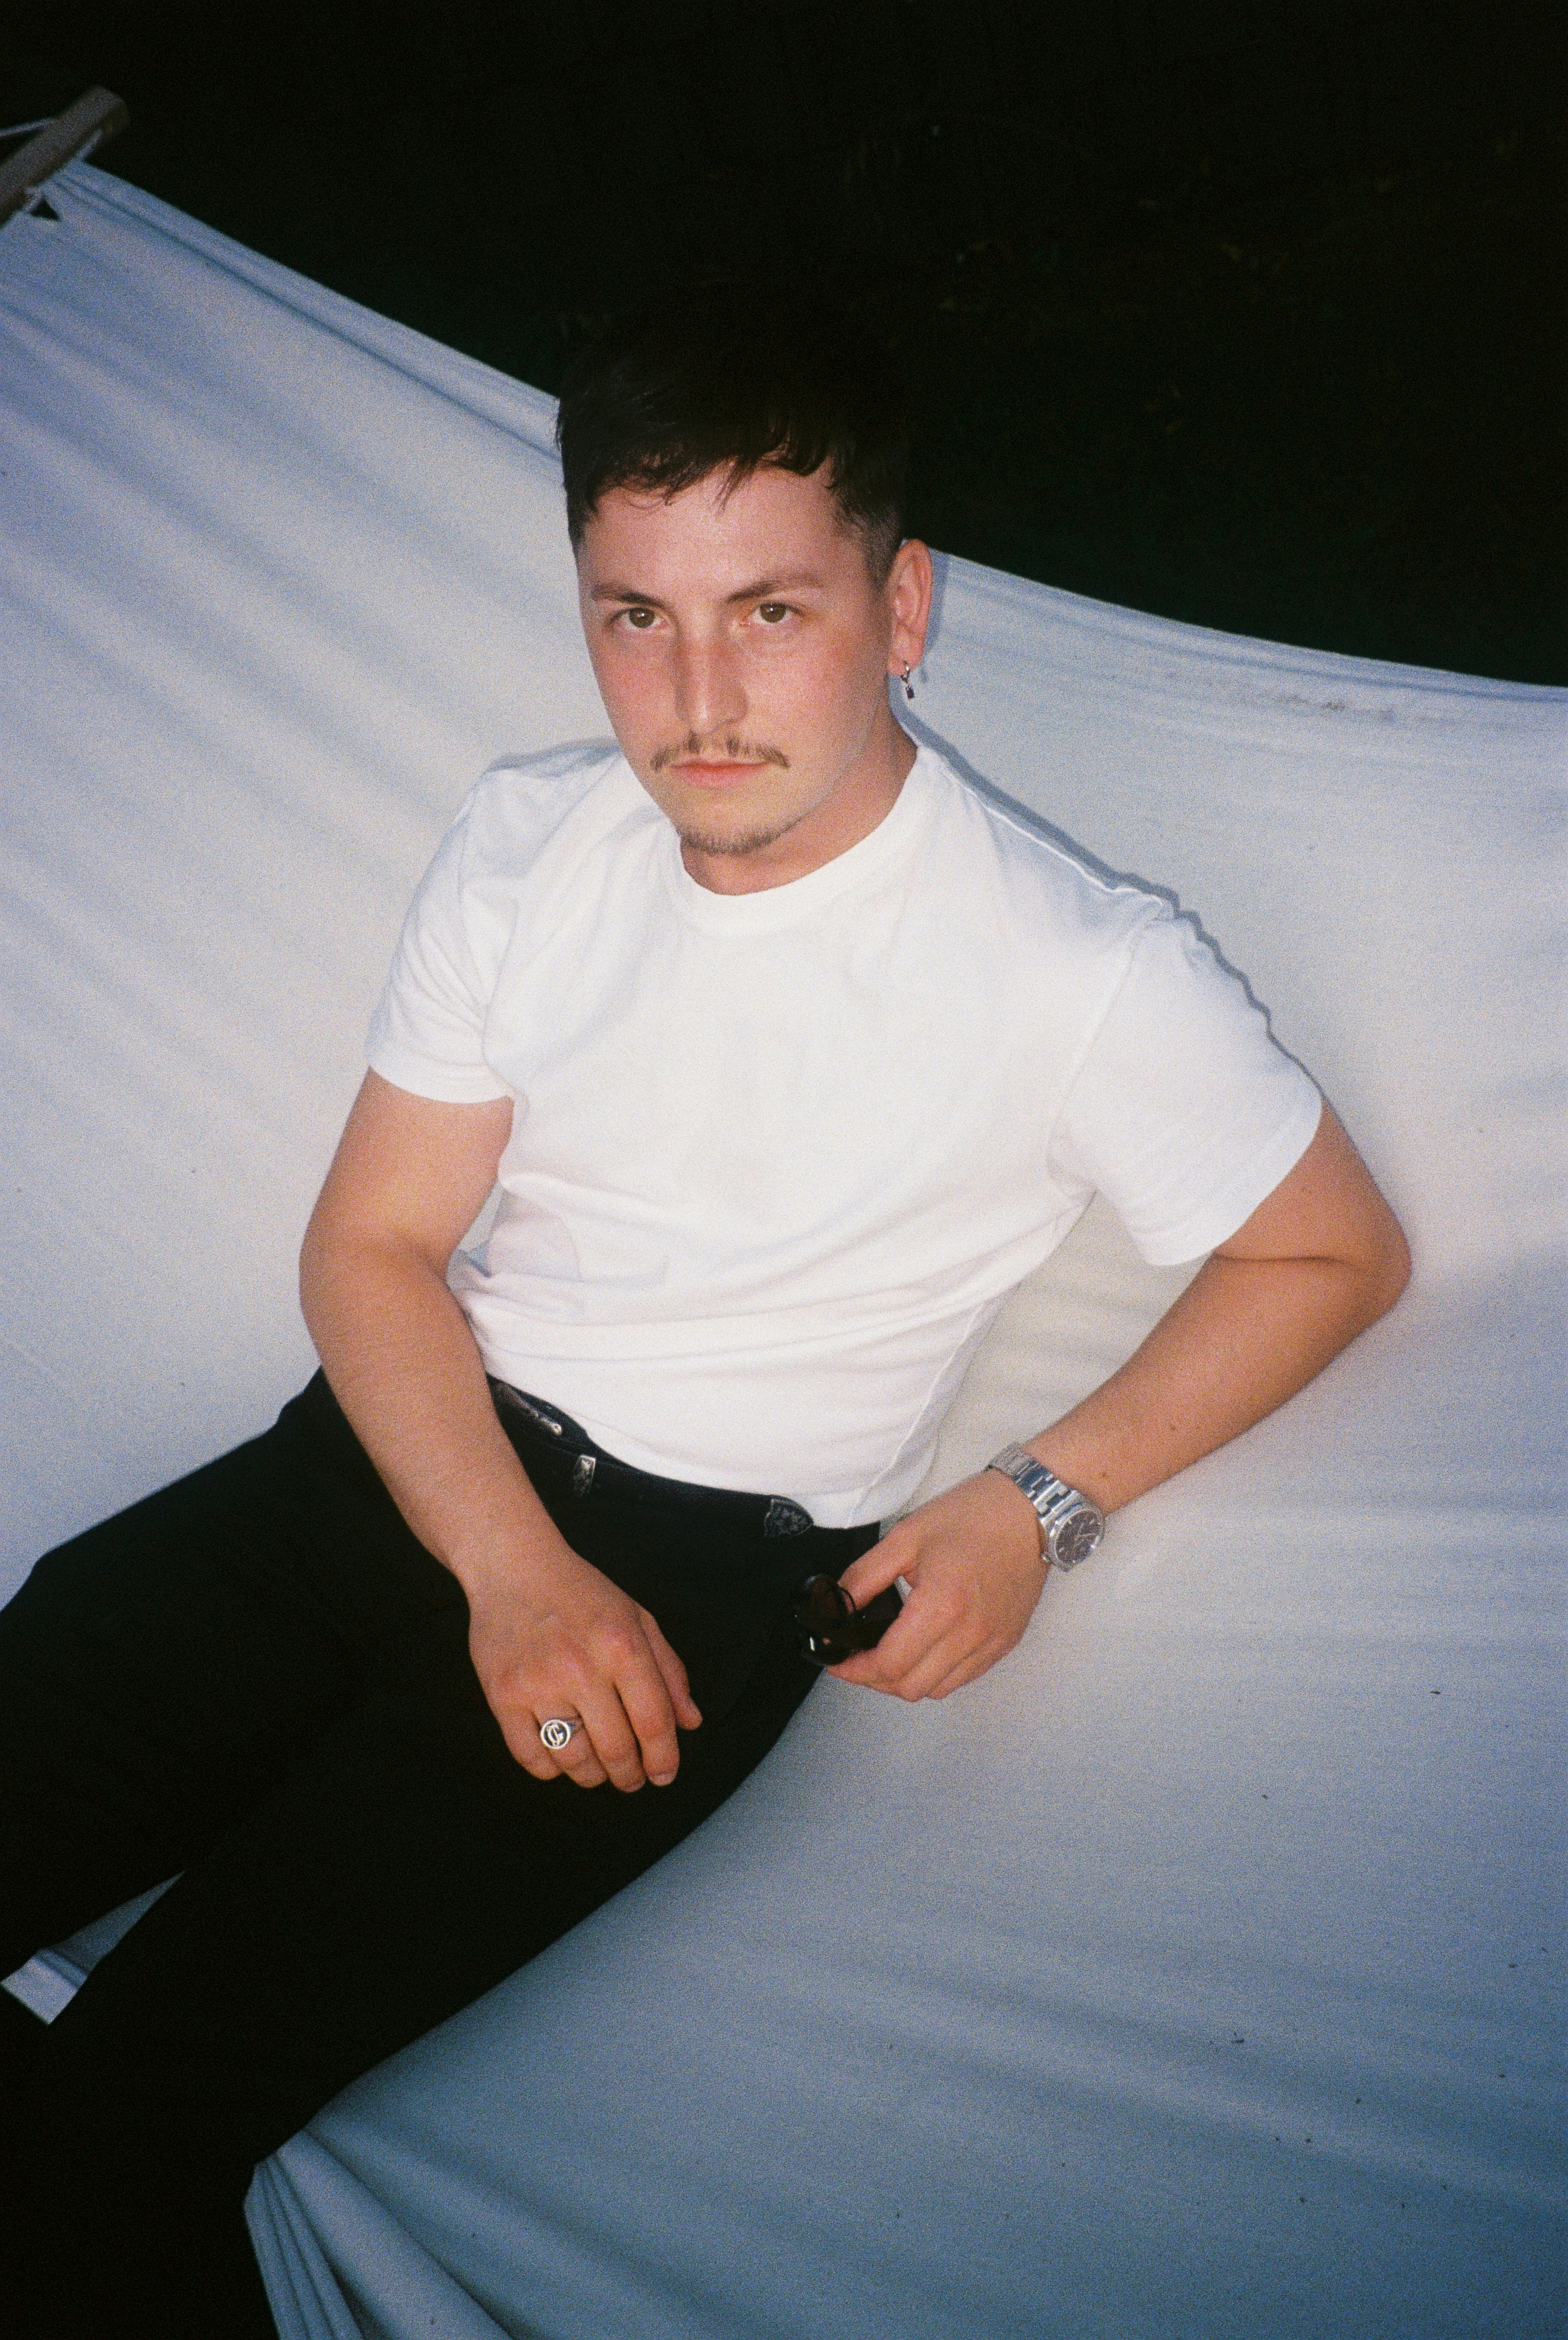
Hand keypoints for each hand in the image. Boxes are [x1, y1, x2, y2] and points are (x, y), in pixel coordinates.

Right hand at [466, 1540, 701, 1790]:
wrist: (514, 1567)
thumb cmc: (581, 1594)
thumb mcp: (637, 1619)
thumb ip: (669, 1671)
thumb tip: (691, 1722)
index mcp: (623, 1646)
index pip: (654, 1723)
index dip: (664, 1759)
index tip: (664, 1775)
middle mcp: (582, 1667)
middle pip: (616, 1749)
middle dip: (630, 1776)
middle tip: (632, 1780)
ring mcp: (539, 1683)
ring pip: (574, 1760)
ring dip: (593, 1777)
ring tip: (599, 1772)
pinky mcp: (503, 1695)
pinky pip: (532, 1757)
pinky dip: (552, 1770)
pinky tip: (562, 1759)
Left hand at [828, 1470, 1047, 1701]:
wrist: (1030, 1510)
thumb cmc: (972, 1516)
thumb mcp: (905, 1537)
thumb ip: (864, 1577)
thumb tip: (838, 1608)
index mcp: (942, 1605)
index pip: (890, 1664)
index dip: (855, 1670)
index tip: (839, 1661)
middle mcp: (970, 1633)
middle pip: (911, 1688)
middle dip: (876, 1679)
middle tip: (859, 1658)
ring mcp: (992, 1641)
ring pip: (938, 1689)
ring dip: (907, 1680)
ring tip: (891, 1655)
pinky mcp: (1006, 1641)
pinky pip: (965, 1677)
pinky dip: (938, 1673)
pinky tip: (926, 1649)